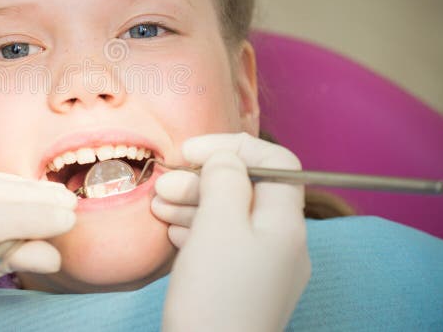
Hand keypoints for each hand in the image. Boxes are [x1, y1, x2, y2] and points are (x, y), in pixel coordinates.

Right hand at [159, 132, 310, 331]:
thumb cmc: (215, 296)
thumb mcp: (217, 225)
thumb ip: (224, 180)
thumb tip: (225, 157)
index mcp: (285, 224)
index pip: (274, 161)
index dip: (233, 147)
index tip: (190, 151)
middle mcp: (281, 243)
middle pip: (247, 188)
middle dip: (203, 177)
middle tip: (163, 183)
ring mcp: (262, 267)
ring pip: (230, 215)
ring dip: (193, 201)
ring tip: (158, 203)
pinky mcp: (241, 287)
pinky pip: (222, 243)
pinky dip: (196, 228)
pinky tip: (172, 230)